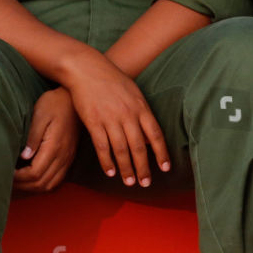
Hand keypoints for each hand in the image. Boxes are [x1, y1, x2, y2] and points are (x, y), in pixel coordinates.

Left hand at [15, 88, 79, 192]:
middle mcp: (63, 157)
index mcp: (55, 147)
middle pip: (42, 183)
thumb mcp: (40, 114)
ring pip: (50, 185)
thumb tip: (23, 157)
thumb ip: (32, 137)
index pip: (35, 173)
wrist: (73, 99)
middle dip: (23, 186)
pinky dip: (42, 185)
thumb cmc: (54, 103)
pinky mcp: (68, 159)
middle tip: (7, 182)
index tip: (6, 173)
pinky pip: (56, 180)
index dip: (19, 177)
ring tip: (17, 184)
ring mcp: (67, 160)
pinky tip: (32, 180)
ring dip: (32, 188)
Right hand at [58, 51, 169, 186]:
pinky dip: (107, 161)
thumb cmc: (112, 80)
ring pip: (121, 150)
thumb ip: (143, 114)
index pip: (155, 135)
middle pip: (139, 147)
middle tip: (146, 183)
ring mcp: (110, 119)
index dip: (161, 153)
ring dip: (126, 169)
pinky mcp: (94, 122)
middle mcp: (127, 115)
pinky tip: (110, 172)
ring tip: (129, 182)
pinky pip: (102, 146)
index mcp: (140, 107)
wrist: (86, 68)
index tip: (165, 168)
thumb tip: (150, 137)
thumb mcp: (134, 93)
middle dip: (143, 168)